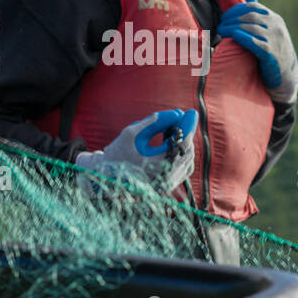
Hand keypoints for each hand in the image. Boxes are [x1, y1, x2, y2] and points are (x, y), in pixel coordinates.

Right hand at [75, 109, 197, 193]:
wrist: (106, 176)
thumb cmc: (116, 153)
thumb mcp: (131, 133)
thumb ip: (152, 122)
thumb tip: (175, 114)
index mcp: (157, 165)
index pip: (182, 144)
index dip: (188, 127)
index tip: (191, 113)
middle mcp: (165, 177)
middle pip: (187, 152)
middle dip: (188, 133)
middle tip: (185, 117)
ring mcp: (166, 184)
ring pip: (187, 161)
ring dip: (185, 143)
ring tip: (175, 129)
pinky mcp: (166, 185)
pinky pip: (182, 169)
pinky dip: (182, 154)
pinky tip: (172, 141)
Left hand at [216, 0, 297, 103]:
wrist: (286, 77)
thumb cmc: (273, 51)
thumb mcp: (268, 29)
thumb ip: (258, 12)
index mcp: (275, 19)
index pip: (253, 7)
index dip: (236, 9)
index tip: (224, 17)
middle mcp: (276, 27)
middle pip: (249, 16)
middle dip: (231, 19)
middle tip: (220, 25)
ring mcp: (274, 40)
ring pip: (250, 27)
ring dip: (232, 27)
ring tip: (221, 31)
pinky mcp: (270, 54)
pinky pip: (254, 42)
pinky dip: (242, 37)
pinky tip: (232, 36)